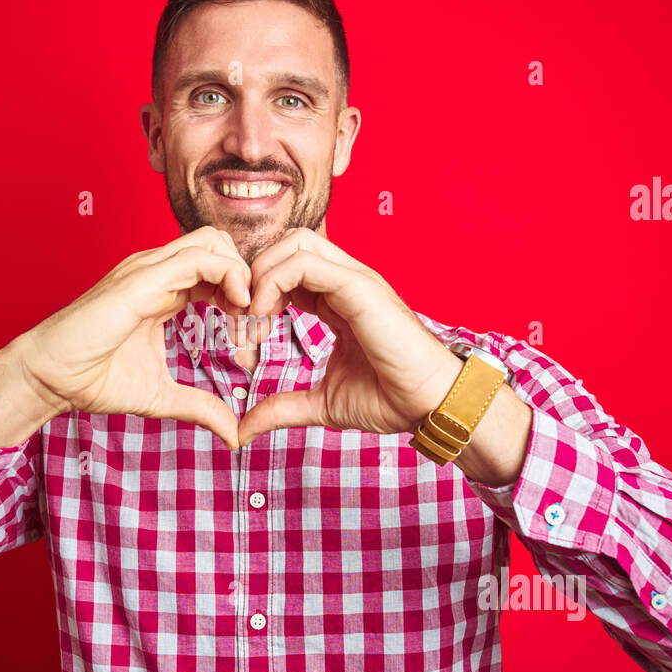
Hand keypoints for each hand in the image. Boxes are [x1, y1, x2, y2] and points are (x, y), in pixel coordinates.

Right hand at [14, 227, 251, 449]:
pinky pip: (198, 258)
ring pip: (212, 242)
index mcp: (161, 289)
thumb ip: (199, 407)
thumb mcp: (160, 395)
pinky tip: (235, 308)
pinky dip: (228, 275)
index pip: (214, 266)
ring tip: (247, 313)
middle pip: (218, 243)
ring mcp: (147, 270)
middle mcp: (155, 271)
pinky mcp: (142, 279)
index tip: (251, 326)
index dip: (241, 289)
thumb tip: (233, 433)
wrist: (49, 377)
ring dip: (241, 273)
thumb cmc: (92, 379)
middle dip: (247, 274)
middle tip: (254, 316)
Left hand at [237, 228, 462, 446]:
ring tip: (252, 315)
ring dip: (262, 273)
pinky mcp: (359, 287)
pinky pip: (306, 263)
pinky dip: (275, 281)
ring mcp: (354, 280)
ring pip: (295, 243)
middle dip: (255, 272)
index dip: (258, 291)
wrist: (429, 404)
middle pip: (288, 244)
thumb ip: (282, 408)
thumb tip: (244, 428)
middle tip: (242, 317)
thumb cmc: (389, 399)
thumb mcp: (321, 403)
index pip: (288, 270)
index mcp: (337, 300)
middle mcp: (346, 282)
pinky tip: (265, 316)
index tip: (243, 329)